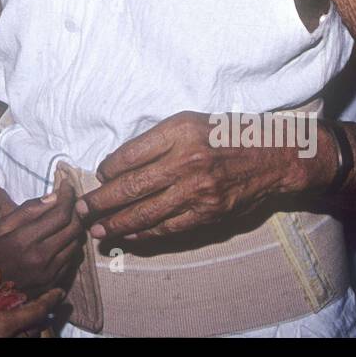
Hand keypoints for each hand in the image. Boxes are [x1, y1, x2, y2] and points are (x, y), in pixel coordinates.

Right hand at [0, 182, 83, 296]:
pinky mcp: (54, 283)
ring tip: (66, 217)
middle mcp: (41, 257)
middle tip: (70, 199)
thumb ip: (27, 211)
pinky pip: (72, 259)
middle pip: (74, 227)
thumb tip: (53, 196)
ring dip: (75, 226)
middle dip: (76, 209)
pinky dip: (71, 244)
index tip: (68, 185)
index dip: (68, 195)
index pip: (60, 213)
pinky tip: (62, 237)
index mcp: (25, 240)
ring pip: (76, 243)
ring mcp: (49, 273)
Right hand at [0, 267, 60, 337]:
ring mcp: (0, 349)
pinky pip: (12, 342)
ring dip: (30, 327)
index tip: (60, 292)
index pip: (35, 313)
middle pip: (35, 329)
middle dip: (41, 316)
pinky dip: (17, 334)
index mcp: (0, 327)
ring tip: (28, 315)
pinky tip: (9, 326)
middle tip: (44, 302)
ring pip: (25, 338)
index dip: (49, 301)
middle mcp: (5, 342)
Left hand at [77, 110, 302, 240]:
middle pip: (132, 186)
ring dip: (118, 224)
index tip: (98, 176)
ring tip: (98, 230)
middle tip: (83, 210)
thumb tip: (116, 165)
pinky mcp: (208, 212)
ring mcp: (198, 190)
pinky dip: (145, 232)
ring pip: (147, 212)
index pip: (130, 155)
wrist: (272, 156)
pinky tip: (130, 235)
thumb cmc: (226, 134)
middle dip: (102, 201)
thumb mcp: (189, 121)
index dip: (107, 169)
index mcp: (179, 131)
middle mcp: (187, 160)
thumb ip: (155, 141)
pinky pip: (168, 226)